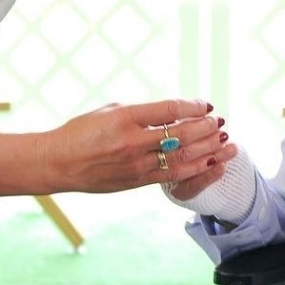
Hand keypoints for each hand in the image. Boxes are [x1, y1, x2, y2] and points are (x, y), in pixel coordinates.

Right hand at [37, 98, 235, 193]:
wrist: (58, 163)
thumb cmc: (81, 132)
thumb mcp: (109, 110)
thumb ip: (141, 112)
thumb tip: (172, 112)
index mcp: (125, 117)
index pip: (169, 109)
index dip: (192, 106)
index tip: (205, 104)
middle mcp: (132, 141)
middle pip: (181, 134)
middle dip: (206, 127)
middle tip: (220, 121)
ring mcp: (136, 164)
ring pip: (182, 157)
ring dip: (208, 149)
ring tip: (226, 141)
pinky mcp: (137, 181)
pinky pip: (173, 176)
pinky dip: (196, 168)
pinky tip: (212, 162)